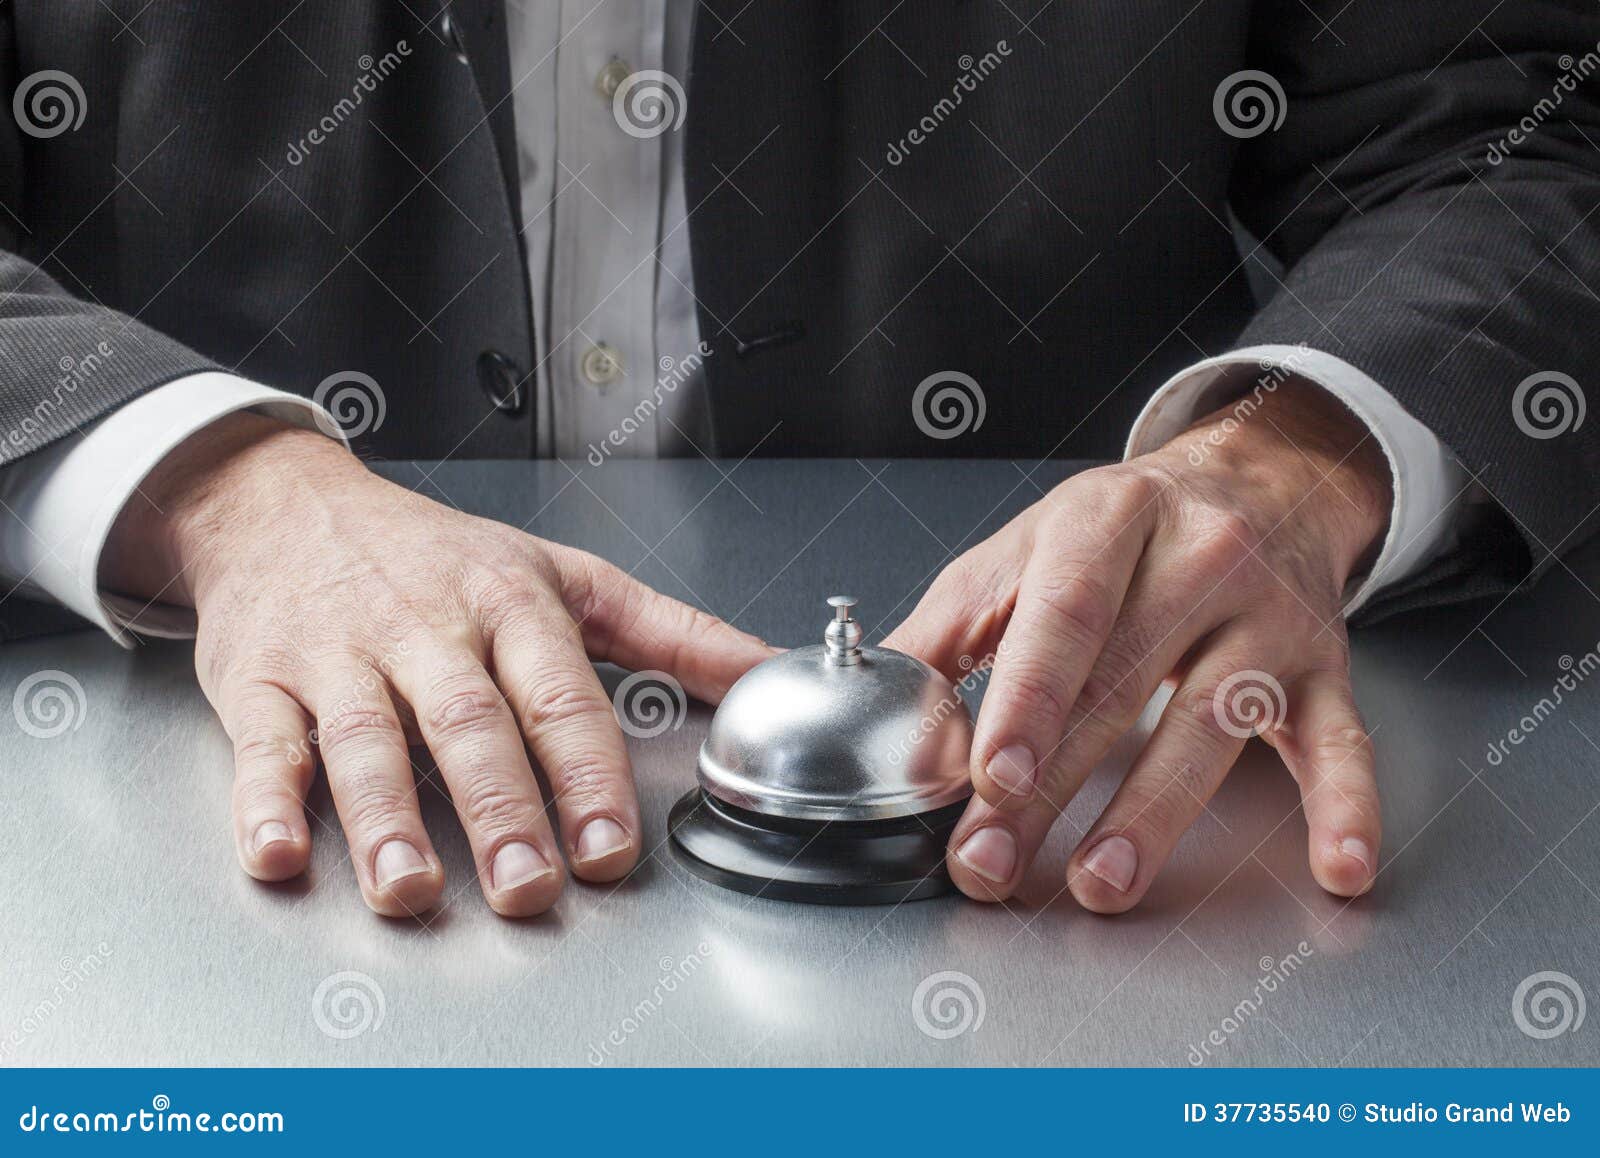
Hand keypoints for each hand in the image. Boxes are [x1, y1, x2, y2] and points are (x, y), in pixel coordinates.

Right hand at [103, 413, 771, 917]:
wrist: (289, 504)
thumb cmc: (440, 552)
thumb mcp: (565, 574)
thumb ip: (673, 631)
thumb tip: (771, 669)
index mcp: (510, 604)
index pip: (559, 696)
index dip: (588, 776)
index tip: (610, 847)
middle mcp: (427, 628)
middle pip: (469, 724)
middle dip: (501, 809)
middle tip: (528, 886)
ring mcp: (339, 653)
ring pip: (365, 737)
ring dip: (387, 818)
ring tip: (411, 889)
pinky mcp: (260, 677)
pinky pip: (264, 741)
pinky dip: (264, 801)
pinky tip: (277, 853)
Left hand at [885, 377, 1391, 911]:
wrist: (1259, 478)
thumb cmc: (1124, 527)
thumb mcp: (1028, 546)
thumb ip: (950, 625)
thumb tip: (875, 702)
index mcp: (1112, 518)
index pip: (1069, 609)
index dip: (1027, 697)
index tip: (987, 773)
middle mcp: (1202, 558)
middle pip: (1125, 682)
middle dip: (1053, 785)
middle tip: (994, 859)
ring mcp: (1270, 617)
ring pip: (1217, 722)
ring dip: (1157, 813)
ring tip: (1102, 883)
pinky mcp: (1324, 668)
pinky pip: (1341, 742)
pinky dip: (1346, 806)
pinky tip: (1336, 867)